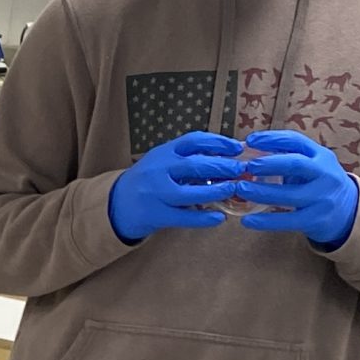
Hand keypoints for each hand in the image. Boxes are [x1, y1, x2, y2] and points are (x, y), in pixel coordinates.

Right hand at [107, 133, 243, 242]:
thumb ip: (189, 159)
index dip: (218, 143)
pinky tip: (219, 218)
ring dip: (215, 192)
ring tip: (233, 190)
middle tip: (242, 170)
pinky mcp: (154, 214)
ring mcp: (154, 193)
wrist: (117, 203)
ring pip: (188, 193)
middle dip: (222, 167)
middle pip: (194, 166)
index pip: (193, 141)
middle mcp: (158, 170)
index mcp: (163, 152)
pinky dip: (202, 219)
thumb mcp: (164, 162)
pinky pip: (182, 217)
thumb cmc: (149, 180)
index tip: (238, 148)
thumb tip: (229, 159)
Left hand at [234, 130, 359, 249]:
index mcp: (321, 156)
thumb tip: (246, 150)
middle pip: (295, 165)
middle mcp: (325, 174)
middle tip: (246, 166)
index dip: (272, 139)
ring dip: (261, 192)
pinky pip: (287, 221)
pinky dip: (265, 221)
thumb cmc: (318, 183)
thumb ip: (286, 157)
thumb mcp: (311, 165)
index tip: (249, 140)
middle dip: (269, 163)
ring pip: (289, 195)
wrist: (348, 211)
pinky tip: (247, 220)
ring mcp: (322, 198)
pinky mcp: (316, 220)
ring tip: (240, 189)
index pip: (296, 141)